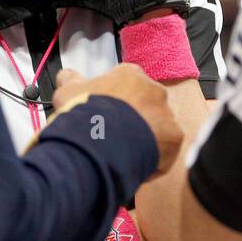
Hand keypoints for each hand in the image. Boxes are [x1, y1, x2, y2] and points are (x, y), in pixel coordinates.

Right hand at [53, 65, 182, 175]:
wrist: (99, 142)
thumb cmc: (84, 114)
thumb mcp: (67, 91)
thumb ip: (70, 80)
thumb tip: (68, 75)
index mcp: (129, 75)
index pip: (125, 85)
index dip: (113, 101)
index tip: (103, 115)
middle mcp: (153, 90)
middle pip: (144, 105)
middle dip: (131, 119)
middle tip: (112, 136)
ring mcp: (166, 113)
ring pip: (156, 128)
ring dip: (142, 138)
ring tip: (121, 153)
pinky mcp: (174, 138)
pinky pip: (164, 151)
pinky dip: (151, 159)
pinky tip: (132, 164)